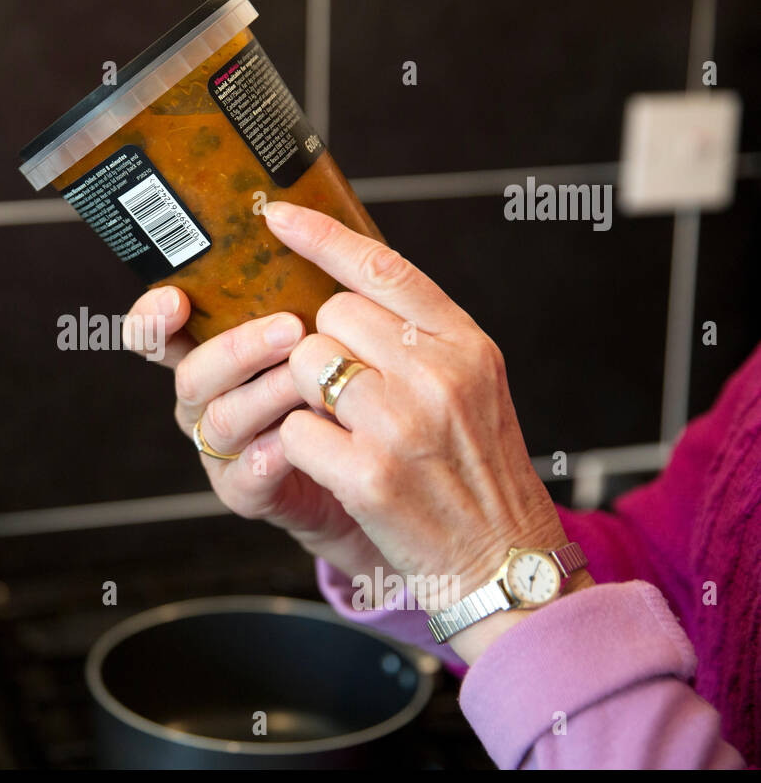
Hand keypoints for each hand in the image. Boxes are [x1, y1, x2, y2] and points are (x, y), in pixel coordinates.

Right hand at [121, 284, 391, 581]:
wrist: (375, 466)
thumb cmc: (344, 380)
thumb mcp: (324, 323)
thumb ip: (302, 279)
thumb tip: (297, 216)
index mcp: (209, 350)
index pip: (157, 332)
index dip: (153, 317)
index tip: (176, 298)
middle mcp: (204, 398)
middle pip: (191, 374)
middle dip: (237, 349)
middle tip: (291, 328)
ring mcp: (219, 447)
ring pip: (220, 419)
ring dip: (264, 396)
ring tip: (309, 381)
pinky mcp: (242, 491)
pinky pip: (243, 476)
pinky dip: (269, 456)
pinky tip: (299, 440)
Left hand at [264, 201, 575, 660]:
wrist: (504, 566)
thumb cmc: (478, 476)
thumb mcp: (474, 389)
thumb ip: (422, 338)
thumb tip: (348, 288)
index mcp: (466, 345)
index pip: (384, 267)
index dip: (323, 236)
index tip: (279, 217)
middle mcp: (439, 373)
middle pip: (331, 317)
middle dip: (321, 350)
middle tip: (346, 395)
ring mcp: (404, 423)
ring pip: (306, 365)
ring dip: (307, 399)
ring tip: (344, 432)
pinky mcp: (369, 475)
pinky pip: (295, 431)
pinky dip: (301, 450)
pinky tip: (335, 468)